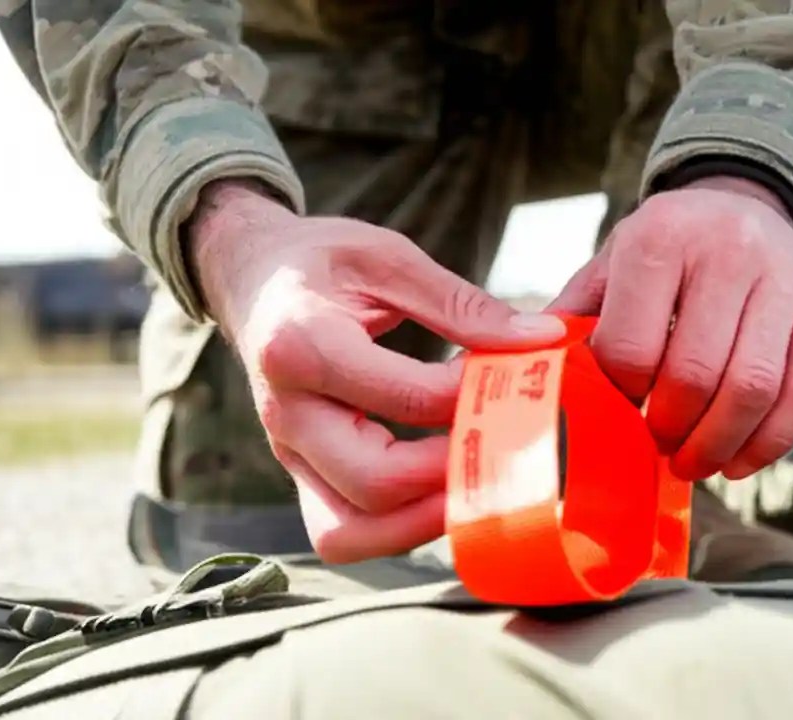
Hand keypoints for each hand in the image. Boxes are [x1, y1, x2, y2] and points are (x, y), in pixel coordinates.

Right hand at [188, 180, 566, 562]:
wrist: (250, 277)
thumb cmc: (321, 261)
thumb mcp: (390, 258)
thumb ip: (463, 305)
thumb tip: (542, 341)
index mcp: (300, 343)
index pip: (405, 398)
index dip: (474, 398)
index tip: (520, 380)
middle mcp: (286, 411)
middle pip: (376, 482)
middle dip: (455, 474)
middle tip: (509, 447)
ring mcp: (288, 453)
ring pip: (350, 531)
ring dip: (425, 521)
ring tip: (479, 481)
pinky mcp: (299, 475)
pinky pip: (342, 533)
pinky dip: (398, 530)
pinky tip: (443, 493)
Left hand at [548, 176, 792, 481]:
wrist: (741, 203)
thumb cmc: (663, 254)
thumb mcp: (610, 267)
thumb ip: (572, 320)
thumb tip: (527, 375)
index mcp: (660, 237)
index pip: (633, 348)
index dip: (621, 396)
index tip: (618, 411)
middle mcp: (728, 248)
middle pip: (696, 375)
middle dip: (670, 430)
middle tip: (657, 448)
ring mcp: (784, 276)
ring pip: (754, 389)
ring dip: (718, 445)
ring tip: (693, 463)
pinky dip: (770, 442)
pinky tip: (739, 459)